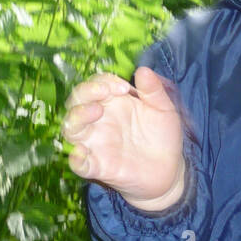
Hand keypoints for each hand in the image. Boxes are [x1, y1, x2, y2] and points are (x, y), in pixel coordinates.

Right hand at [61, 67, 185, 210]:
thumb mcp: (164, 109)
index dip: (103, 81)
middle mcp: (98, 120)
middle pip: (76, 101)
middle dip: (86, 92)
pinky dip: (76, 159)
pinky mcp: (97, 167)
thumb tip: (143, 70)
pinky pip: (79, 164)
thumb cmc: (162, 136)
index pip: (96, 84)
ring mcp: (95, 143)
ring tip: (96, 111)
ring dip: (77, 116)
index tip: (123, 88)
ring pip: (70, 128)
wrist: (169, 170)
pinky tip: (80, 152)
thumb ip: (153, 91)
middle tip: (105, 92)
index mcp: (112, 103)